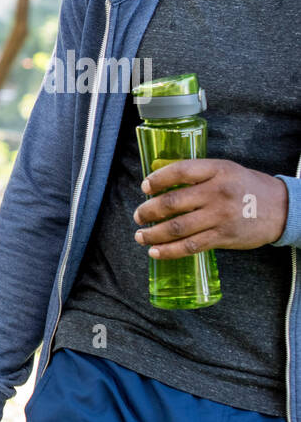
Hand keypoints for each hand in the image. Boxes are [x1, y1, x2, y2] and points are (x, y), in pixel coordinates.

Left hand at [133, 159, 286, 257]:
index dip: (157, 179)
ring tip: (140, 236)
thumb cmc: (246, 188)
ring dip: (152, 234)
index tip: (145, 187)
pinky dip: (168, 251)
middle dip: (148, 211)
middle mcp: (217, 192)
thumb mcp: (225, 171)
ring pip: (176, 227)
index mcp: (217, 170)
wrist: (282, 208)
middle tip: (138, 216)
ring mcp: (220, 216)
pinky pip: (189, 246)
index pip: (180, 171)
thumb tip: (159, 183)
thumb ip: (197, 175)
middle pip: (172, 202)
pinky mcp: (223, 236)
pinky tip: (155, 251)